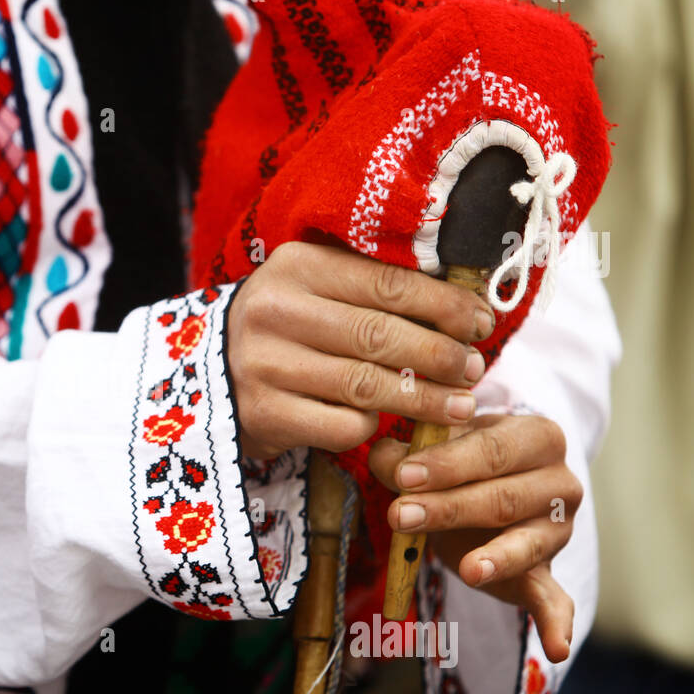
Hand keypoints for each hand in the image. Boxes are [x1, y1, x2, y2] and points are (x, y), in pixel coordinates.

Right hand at [227, 241, 495, 458]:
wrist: (213, 372)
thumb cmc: (289, 328)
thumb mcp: (319, 289)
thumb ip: (377, 290)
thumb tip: (466, 308)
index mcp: (296, 266)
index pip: (389, 284)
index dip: (445, 306)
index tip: (481, 324)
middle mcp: (274, 311)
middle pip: (381, 335)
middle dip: (440, 355)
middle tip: (473, 370)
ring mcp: (264, 365)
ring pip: (367, 385)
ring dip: (423, 399)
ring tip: (459, 406)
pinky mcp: (264, 414)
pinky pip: (342, 426)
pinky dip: (373, 427)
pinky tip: (386, 424)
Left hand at [368, 413, 580, 662]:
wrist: (493, 489)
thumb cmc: (463, 464)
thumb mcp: (436, 451)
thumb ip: (408, 454)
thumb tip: (383, 458)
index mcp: (535, 436)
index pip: (490, 449)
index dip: (446, 463)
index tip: (404, 475)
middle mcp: (559, 482)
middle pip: (503, 498)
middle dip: (449, 508)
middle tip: (399, 516)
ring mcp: (558, 530)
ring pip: (525, 544)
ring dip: (495, 559)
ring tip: (469, 571)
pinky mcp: (548, 572)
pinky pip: (555, 599)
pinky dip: (556, 624)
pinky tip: (556, 647)